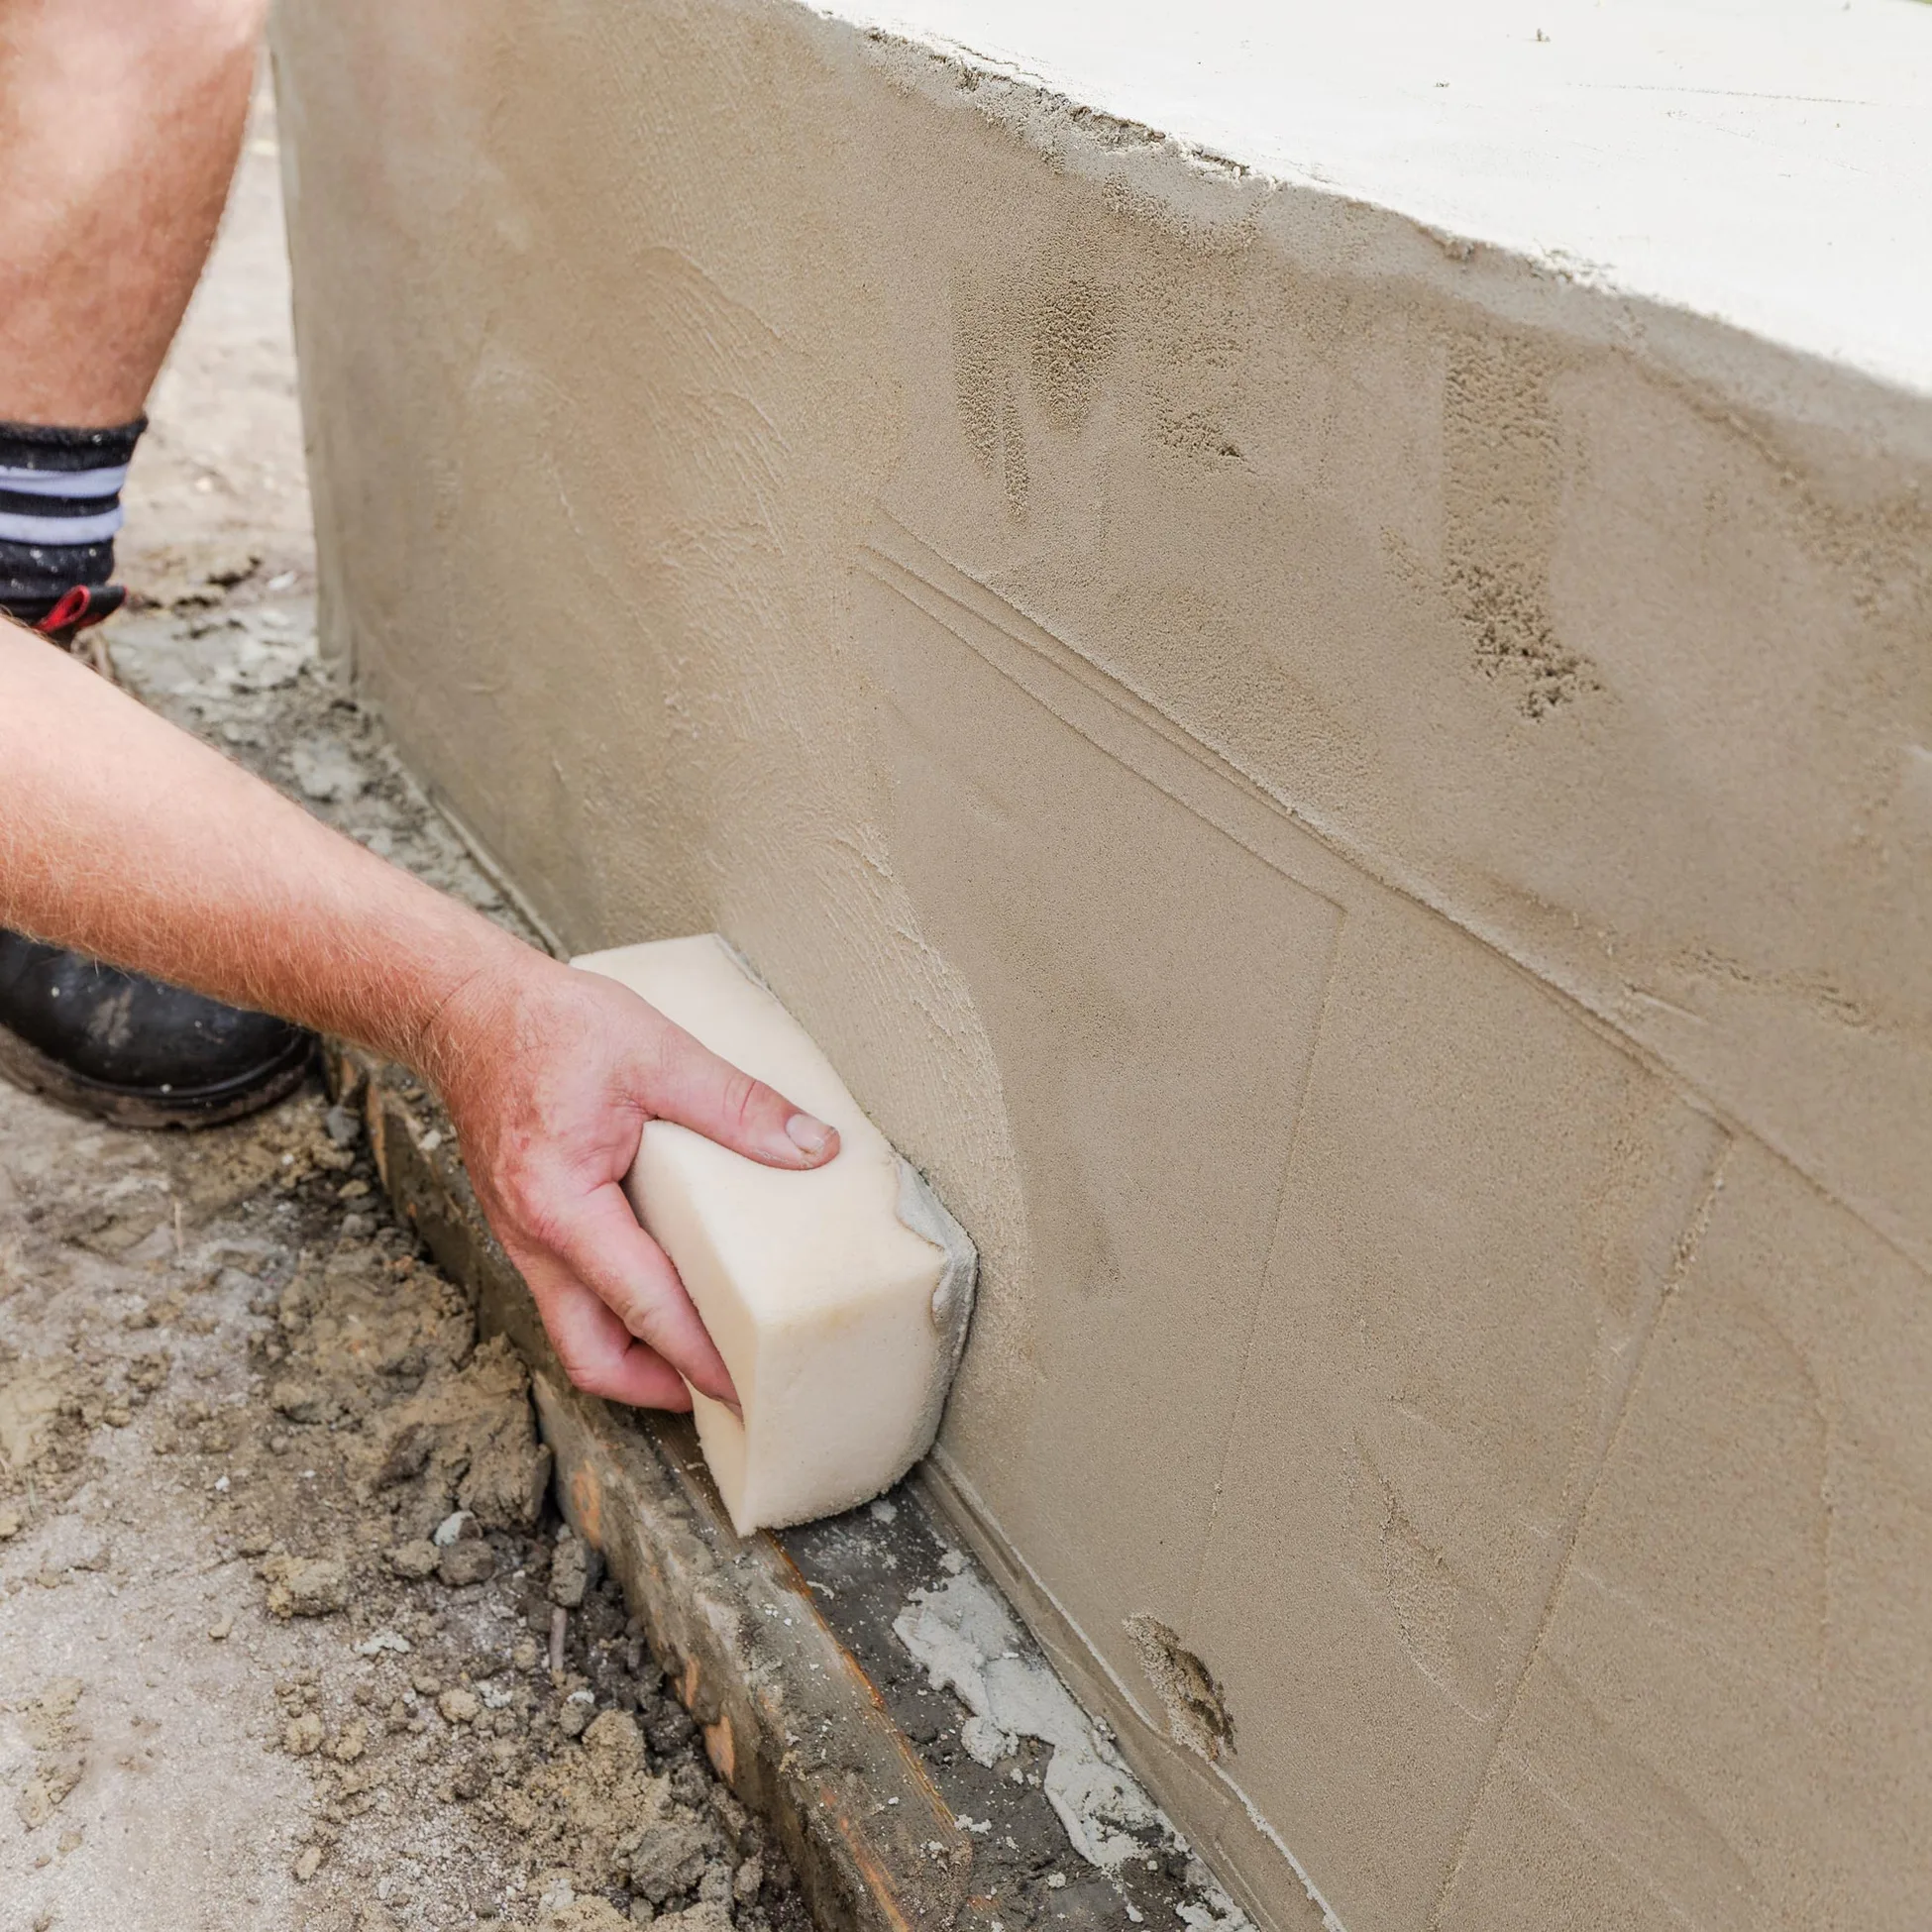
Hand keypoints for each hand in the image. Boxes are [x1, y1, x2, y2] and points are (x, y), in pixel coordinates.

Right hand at [425, 951, 838, 1409]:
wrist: (466, 1008)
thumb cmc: (547, 1026)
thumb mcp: (656, 1051)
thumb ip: (736, 1104)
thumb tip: (811, 1146)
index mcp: (561, 1206)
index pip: (639, 1304)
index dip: (695, 1354)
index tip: (743, 1386)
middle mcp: (532, 1238)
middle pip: (590, 1353)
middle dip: (658, 1387)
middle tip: (728, 1390)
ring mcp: (524, 1238)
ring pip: (577, 1330)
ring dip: (639, 1353)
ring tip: (707, 1353)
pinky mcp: (530, 1225)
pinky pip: (572, 1293)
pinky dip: (620, 1312)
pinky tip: (668, 1291)